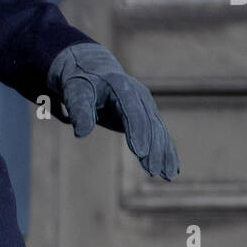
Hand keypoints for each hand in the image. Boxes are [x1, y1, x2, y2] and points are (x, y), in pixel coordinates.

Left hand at [46, 42, 178, 178]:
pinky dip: (166, 151)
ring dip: (164, 153)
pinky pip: (159, 135)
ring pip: (159, 131)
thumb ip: (79, 109)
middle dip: (153, 148)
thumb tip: (80, 132)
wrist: (94, 71)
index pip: (132, 112)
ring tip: (167, 175)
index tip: (140, 153)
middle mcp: (139, 95)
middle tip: (152, 171)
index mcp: (121, 86)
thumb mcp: (75, 92)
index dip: (137, 132)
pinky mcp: (147, 116)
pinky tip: (171, 169)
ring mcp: (146, 105)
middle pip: (150, 123)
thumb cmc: (82, 83)